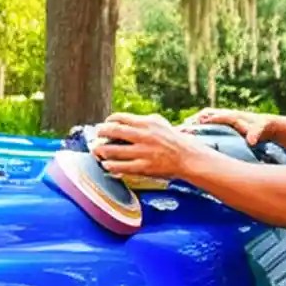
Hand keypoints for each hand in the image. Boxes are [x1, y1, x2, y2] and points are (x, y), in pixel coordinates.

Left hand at [94, 113, 212, 180]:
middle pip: (114, 131)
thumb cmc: (174, 140)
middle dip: (101, 133)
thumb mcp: (160, 124)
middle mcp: (144, 136)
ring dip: (102, 151)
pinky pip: (122, 166)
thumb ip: (143, 121)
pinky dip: (111, 165)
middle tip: (97, 136)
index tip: (105, 124)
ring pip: (114, 150)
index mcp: (147, 123)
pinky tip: (107, 165)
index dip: (109, 120)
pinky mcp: (144, 167)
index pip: (121, 118)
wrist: (188, 158)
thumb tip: (125, 121)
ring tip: (97, 151)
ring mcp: (143, 152)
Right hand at [181, 107, 275, 145]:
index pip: (214, 117)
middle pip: (205, 115)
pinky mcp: (223, 125)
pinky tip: (192, 137)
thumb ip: (255, 133)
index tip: (192, 127)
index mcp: (232, 116)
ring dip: (194, 123)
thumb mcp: (262, 128)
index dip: (203, 122)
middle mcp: (225, 115)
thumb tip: (250, 141)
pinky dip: (198, 127)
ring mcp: (223, 119)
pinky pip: (207, 124)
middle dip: (193, 121)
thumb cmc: (264, 126)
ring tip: (181, 132)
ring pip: (204, 118)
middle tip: (181, 129)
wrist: (267, 125)